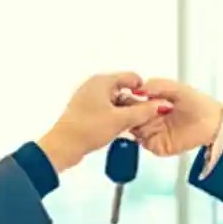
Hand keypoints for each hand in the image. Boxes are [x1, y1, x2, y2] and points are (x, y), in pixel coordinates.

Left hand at [38, 72, 171, 172]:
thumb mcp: (120, 120)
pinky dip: (115, 116)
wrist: (63, 147)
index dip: (144, 89)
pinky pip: (106, 109)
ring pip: (115, 100)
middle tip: (143, 117)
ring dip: (125, 111)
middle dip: (135, 103)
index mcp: (101, 81)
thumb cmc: (86, 130)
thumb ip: (143, 112)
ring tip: (131, 125)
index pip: (131, 77)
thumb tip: (159, 106)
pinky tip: (119, 128)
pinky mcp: (85, 111)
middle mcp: (94, 86)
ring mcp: (88, 98)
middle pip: (123, 89)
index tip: (151, 102)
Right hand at [126, 78, 222, 156]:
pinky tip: (151, 125)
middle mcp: (150, 119)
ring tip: (146, 113)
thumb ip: (157, 85)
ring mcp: (153, 133)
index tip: (126, 94)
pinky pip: (144, 142)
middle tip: (135, 104)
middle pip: (129, 117)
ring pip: (134, 129)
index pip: (130, 102)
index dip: (127, 99)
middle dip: (129, 111)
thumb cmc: (199, 105)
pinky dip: (144, 135)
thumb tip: (138, 88)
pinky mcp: (158, 146)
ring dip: (137, 121)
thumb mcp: (177, 88)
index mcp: (152, 104)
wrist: (213, 123)